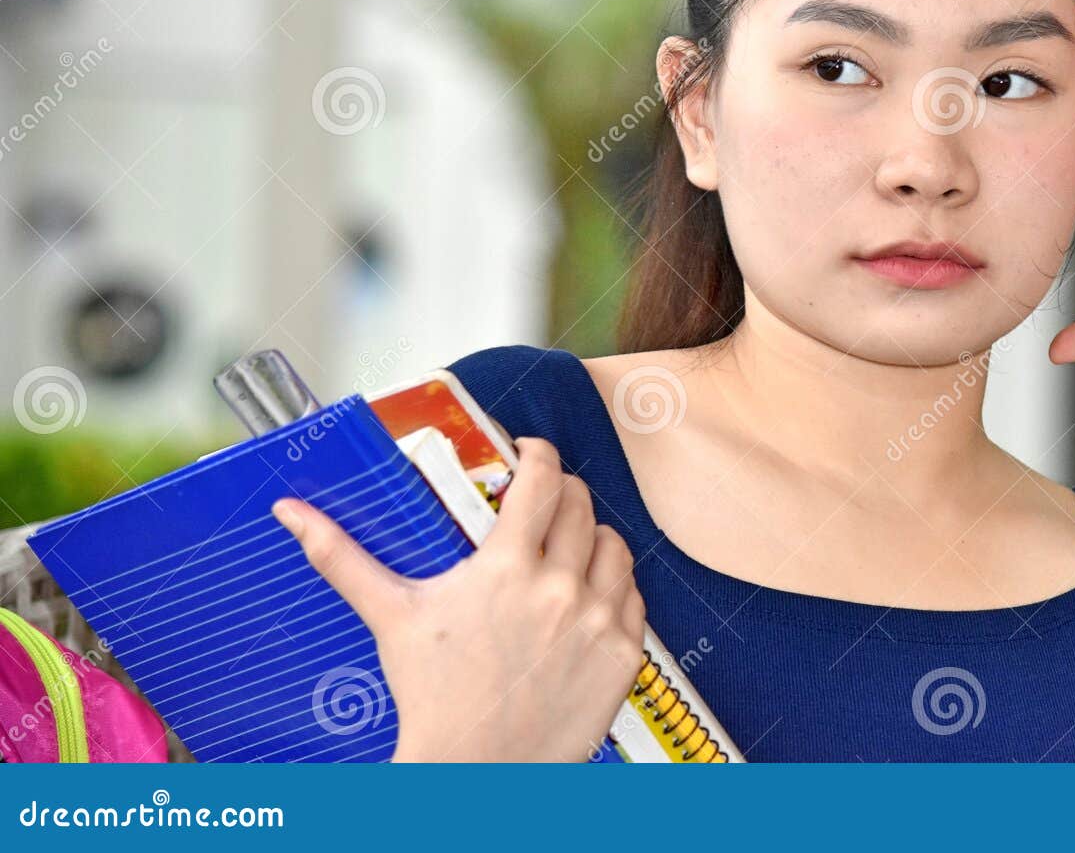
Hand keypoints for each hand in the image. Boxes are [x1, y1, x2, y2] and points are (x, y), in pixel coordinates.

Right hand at [272, 436, 645, 761]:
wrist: (475, 772)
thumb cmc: (431, 696)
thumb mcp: (392, 618)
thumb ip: (342, 557)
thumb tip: (289, 512)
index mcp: (507, 567)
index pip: (542, 478)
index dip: (538, 454)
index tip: (529, 453)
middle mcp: (560, 587)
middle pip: (580, 505)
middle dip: (561, 494)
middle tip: (542, 503)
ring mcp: (598, 620)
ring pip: (614, 546)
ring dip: (593, 540)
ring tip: (568, 551)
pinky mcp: (622, 654)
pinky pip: (633, 598)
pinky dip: (614, 591)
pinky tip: (586, 599)